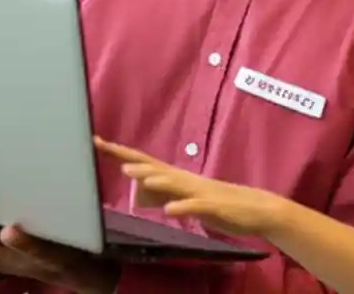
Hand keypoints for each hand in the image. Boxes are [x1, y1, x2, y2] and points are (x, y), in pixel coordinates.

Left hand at [93, 136, 285, 238]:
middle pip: (156, 167)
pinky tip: (170, 210)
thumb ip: (165, 193)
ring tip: (132, 174)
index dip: (121, 154)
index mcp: (178, 179)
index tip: (97, 143)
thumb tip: (142, 190)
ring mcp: (200, 193)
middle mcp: (186, 181)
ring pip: (174, 183)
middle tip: (107, 149)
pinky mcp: (213, 207)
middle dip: (131, 160)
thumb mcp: (185, 199)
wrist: (256, 209)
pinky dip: (182, 208)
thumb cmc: (219, 204)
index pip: (145, 163)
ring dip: (153, 178)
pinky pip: (196, 207)